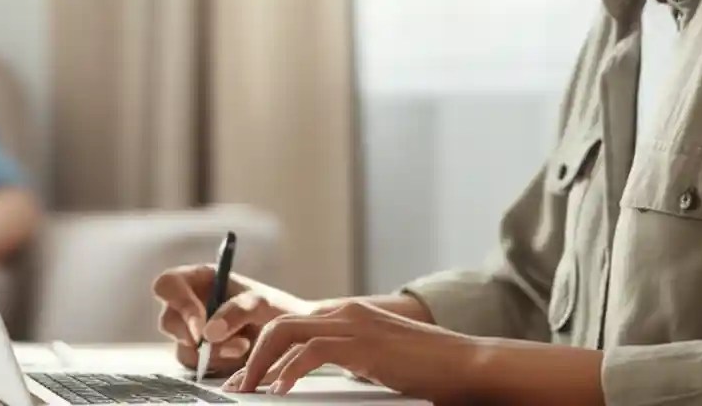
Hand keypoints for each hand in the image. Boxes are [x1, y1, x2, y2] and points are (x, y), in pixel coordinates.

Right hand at [152, 265, 313, 376]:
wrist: (289, 335)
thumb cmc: (274, 307)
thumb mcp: (259, 301)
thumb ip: (235, 310)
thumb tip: (208, 333)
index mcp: (198, 279)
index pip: (167, 284)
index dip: (177, 302)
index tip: (200, 323)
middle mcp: (190, 303)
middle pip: (168, 321)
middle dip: (196, 336)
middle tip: (223, 341)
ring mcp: (193, 330)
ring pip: (182, 346)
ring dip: (213, 352)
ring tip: (243, 347)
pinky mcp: (200, 353)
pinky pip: (195, 364)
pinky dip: (217, 363)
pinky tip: (239, 356)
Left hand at [224, 301, 480, 401]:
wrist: (465, 363)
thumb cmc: (426, 368)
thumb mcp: (376, 360)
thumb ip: (350, 359)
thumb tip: (321, 375)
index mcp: (346, 314)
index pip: (290, 324)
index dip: (261, 349)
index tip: (247, 376)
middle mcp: (344, 312)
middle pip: (278, 324)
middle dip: (250, 354)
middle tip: (236, 385)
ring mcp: (352, 323)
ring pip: (285, 332)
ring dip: (260, 363)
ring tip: (248, 389)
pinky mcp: (362, 343)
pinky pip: (311, 351)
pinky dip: (288, 370)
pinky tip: (280, 389)